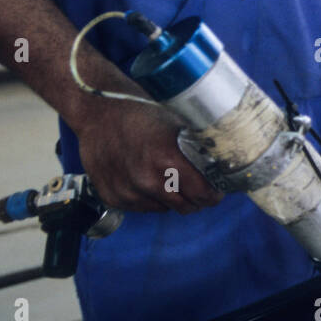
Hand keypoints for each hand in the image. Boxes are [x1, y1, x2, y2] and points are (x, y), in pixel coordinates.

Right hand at [75, 102, 224, 214]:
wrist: (98, 112)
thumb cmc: (140, 113)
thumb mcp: (176, 124)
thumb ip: (197, 148)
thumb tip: (222, 163)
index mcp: (167, 160)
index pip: (202, 194)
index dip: (213, 193)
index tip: (217, 191)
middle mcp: (146, 181)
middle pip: (185, 206)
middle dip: (195, 198)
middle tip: (197, 186)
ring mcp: (127, 192)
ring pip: (164, 209)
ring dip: (170, 198)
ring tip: (167, 176)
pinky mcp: (112, 198)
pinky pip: (142, 208)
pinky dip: (149, 198)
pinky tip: (146, 177)